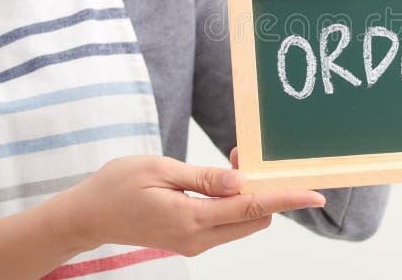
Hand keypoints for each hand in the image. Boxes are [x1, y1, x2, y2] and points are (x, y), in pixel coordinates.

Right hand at [53, 154, 324, 255]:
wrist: (86, 217)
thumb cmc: (117, 186)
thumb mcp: (160, 170)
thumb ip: (205, 178)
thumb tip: (242, 181)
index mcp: (190, 219)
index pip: (252, 208)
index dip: (287, 199)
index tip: (315, 193)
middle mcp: (197, 238)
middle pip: (255, 219)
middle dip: (265, 190)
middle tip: (244, 157)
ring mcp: (194, 243)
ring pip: (243, 222)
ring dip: (249, 196)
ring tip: (230, 165)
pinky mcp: (190, 241)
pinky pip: (226, 224)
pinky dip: (234, 204)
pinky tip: (221, 182)